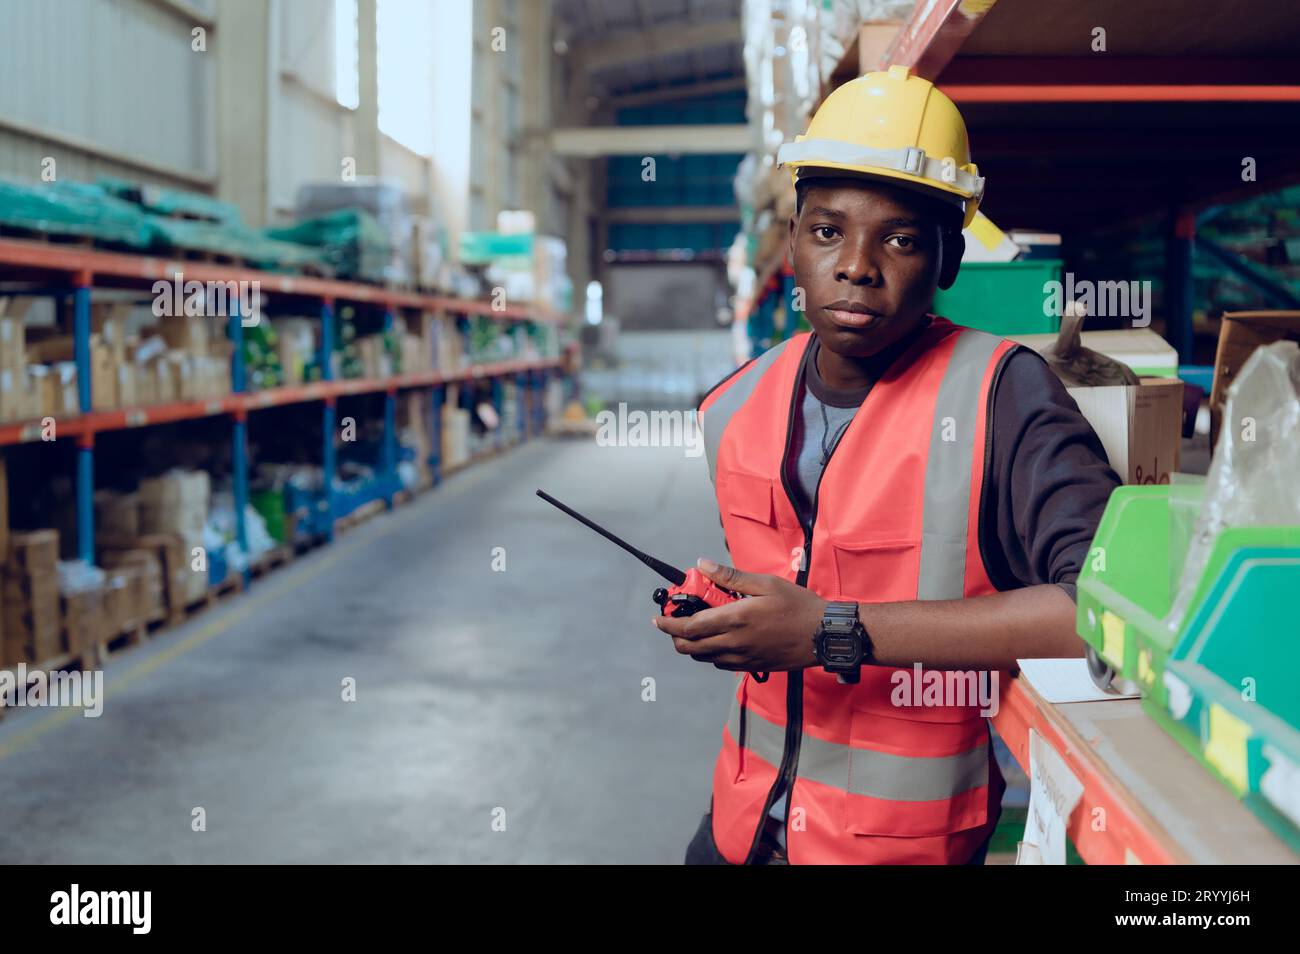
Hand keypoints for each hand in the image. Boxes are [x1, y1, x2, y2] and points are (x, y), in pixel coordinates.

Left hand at [652, 558, 826, 671]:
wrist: (823, 635)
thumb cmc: (798, 606)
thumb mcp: (764, 583)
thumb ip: (730, 577)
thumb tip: (702, 565)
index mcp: (735, 619)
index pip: (689, 627)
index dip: (668, 624)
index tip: (658, 618)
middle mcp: (734, 643)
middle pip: (690, 647)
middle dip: (676, 636)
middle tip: (675, 622)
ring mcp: (743, 658)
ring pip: (704, 658)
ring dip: (693, 645)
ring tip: (696, 628)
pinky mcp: (752, 666)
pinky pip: (721, 664)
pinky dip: (711, 653)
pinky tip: (719, 639)